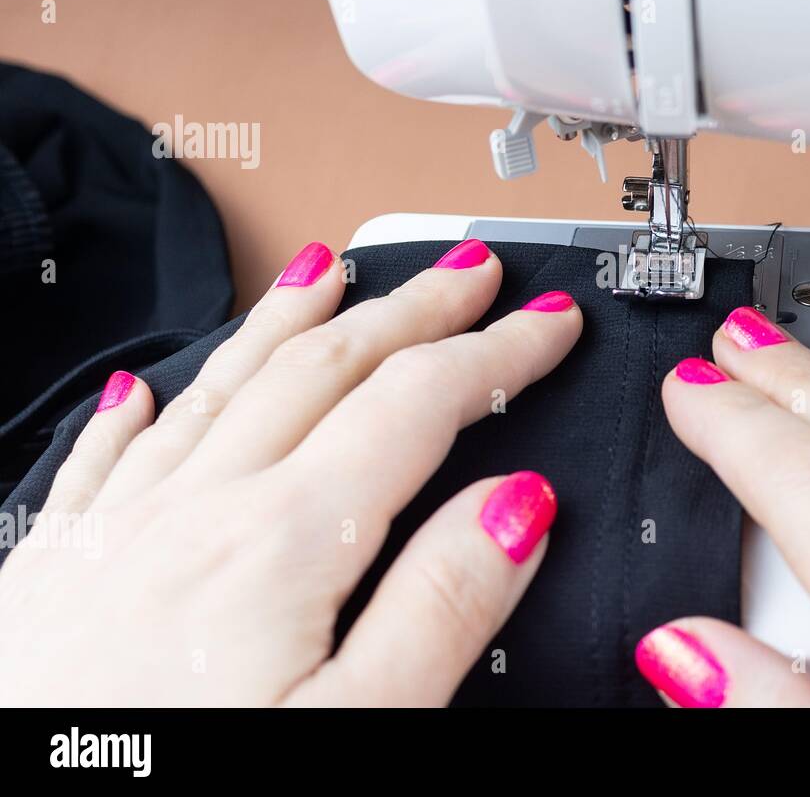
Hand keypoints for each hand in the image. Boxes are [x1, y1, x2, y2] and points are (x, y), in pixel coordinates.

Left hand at [0, 240, 581, 705]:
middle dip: (413, 308)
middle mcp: (199, 512)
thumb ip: (443, 607)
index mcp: (283, 543)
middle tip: (466, 272)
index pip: (419, 403)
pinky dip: (141, 410)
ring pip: (223, 386)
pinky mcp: (55, 576)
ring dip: (290, 320)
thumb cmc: (171, 791)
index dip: (498, 353)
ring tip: (329, 270)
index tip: (549, 323)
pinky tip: (143, 389)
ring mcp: (119, 534)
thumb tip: (517, 506)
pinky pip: (107, 458)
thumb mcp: (359, 729)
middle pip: (328, 368)